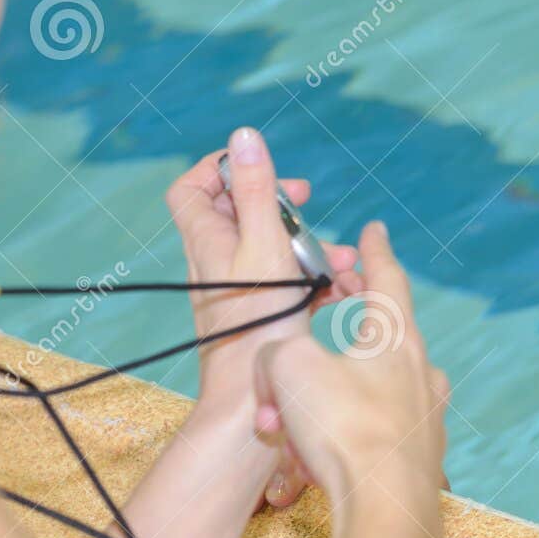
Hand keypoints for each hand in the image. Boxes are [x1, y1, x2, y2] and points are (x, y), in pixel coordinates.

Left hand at [166, 127, 362, 497]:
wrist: (254, 401)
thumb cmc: (256, 326)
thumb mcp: (264, 246)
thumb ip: (256, 192)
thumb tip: (244, 136)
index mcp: (209, 242)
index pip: (191, 190)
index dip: (217, 169)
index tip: (255, 167)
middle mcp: (218, 264)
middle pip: (242, 215)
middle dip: (284, 209)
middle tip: (305, 203)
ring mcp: (241, 291)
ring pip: (275, 251)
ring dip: (311, 248)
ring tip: (342, 263)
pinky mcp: (264, 316)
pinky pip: (290, 284)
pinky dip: (316, 280)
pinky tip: (347, 291)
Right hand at [251, 221, 448, 505]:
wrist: (385, 510)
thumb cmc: (343, 427)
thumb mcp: (287, 370)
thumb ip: (275, 354)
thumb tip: (278, 372)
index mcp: (398, 338)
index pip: (388, 279)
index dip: (372, 253)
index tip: (373, 232)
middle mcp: (420, 372)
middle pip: (367, 346)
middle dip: (317, 357)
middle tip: (290, 364)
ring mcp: (425, 417)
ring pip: (358, 399)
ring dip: (317, 409)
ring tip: (283, 437)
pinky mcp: (420, 460)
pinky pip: (366, 439)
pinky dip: (334, 443)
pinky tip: (307, 469)